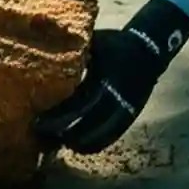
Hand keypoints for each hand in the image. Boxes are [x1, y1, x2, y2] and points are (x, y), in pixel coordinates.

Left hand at [32, 28, 159, 153]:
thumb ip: (75, 48)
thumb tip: (46, 45)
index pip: (77, 104)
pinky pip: (112, 136)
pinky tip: (79, 146)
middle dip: (63, 132)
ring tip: (57, 142)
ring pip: (99, 135)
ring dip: (78, 142)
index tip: (39, 120)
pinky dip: (95, 144)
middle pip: (86, 124)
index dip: (58, 116)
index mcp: (104, 79)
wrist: (149, 51)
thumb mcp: (96, 41)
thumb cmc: (116, 44)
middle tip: (42, 134)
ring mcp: (125, 109)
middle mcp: (115, 98)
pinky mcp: (130, 116)